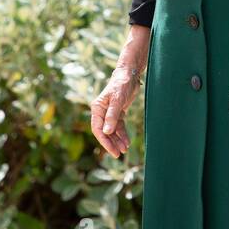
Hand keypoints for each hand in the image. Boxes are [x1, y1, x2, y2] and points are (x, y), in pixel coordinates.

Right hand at [90, 30, 147, 157]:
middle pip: (104, 132)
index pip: (98, 129)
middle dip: (111, 143)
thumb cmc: (122, 85)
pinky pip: (118, 126)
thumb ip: (112, 116)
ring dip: (118, 140)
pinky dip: (122, 134)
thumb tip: (107, 132)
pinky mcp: (117, 112)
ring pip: (112, 130)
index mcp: (97, 108)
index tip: (112, 151)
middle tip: (118, 154)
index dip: (104, 141)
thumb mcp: (118, 100)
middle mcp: (101, 111)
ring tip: (125, 149)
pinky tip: (127, 142)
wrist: (130, 74)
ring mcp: (109, 112)